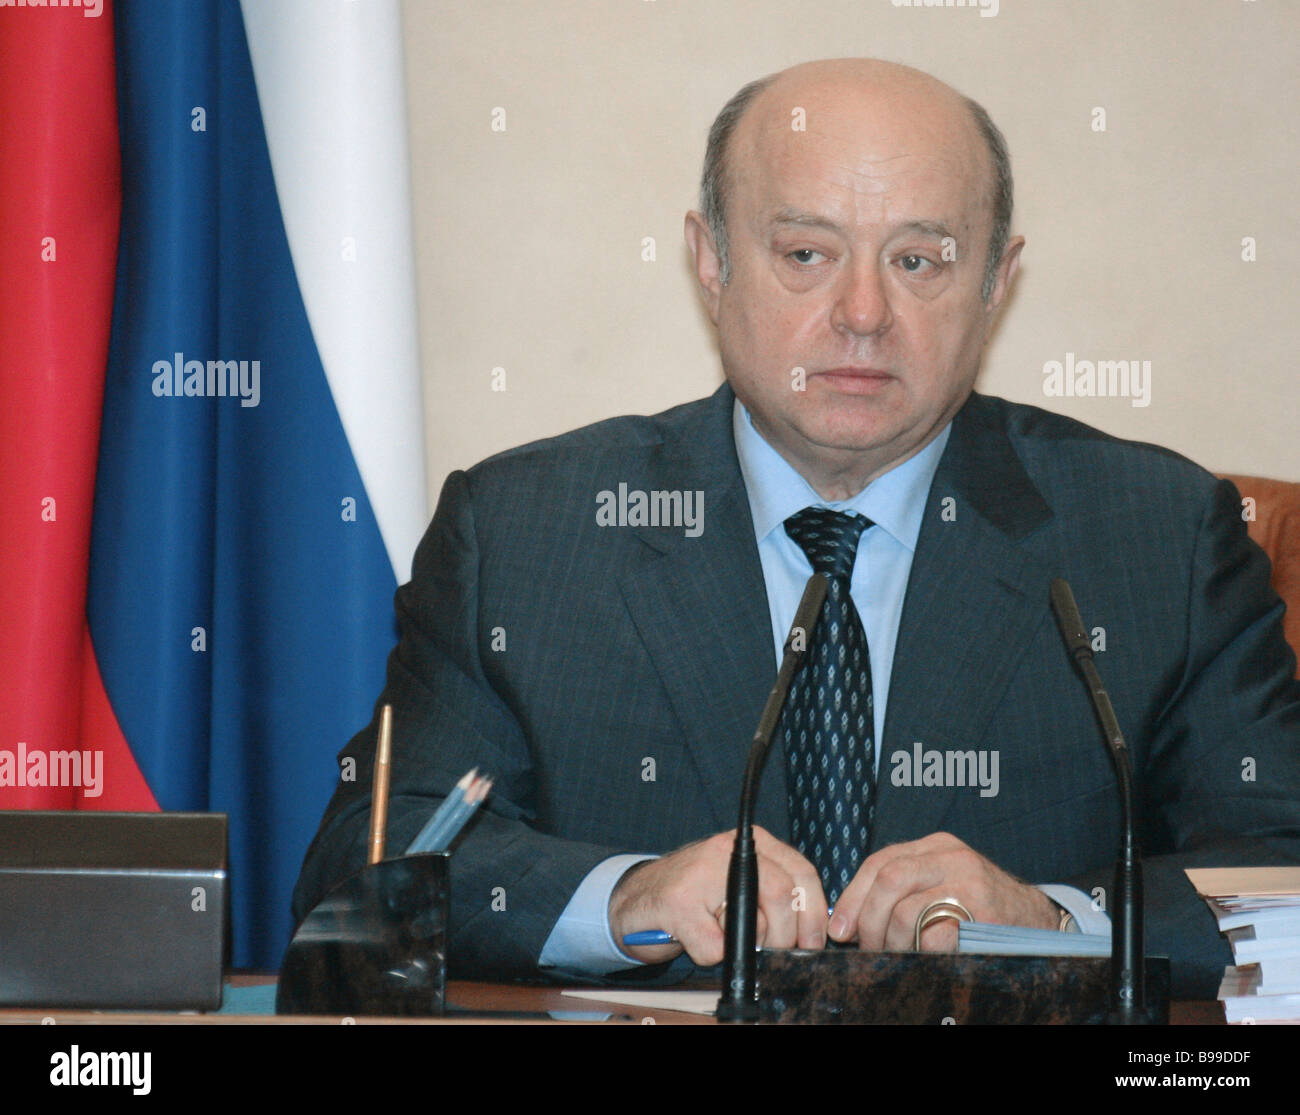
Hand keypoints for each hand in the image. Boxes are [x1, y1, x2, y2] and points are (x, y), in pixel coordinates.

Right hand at [609, 826, 828, 966]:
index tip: (814, 941)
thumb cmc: (694, 893)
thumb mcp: (740, 881)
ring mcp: (700, 875)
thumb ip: (775, 892)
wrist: (636, 898)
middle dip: (785, 936)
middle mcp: (726, 850)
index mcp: (750, 843)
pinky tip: (694, 938)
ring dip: (744, 946)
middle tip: (772, 950)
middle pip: (782, 896)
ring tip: (721, 932)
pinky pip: (716, 948)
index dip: (814, 913)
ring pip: (753, 925)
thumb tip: (815, 928)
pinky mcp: (678, 905)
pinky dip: (710, 956)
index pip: (801, 872)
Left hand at [828, 832, 1057, 950]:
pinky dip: (919, 955)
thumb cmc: (979, 906)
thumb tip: (849, 920)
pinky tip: (922, 961)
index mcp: (934, 846)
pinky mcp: (982, 913)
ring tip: (895, 956)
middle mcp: (950, 856)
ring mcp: (968, 882)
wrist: (1038, 919)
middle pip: (888, 880)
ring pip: (905, 911)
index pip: (879, 862)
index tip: (841, 928)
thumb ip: (902, 889)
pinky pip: (933, 938)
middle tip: (867, 948)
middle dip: (868, 920)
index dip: (853, 897)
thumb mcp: (941, 883)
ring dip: (891, 943)